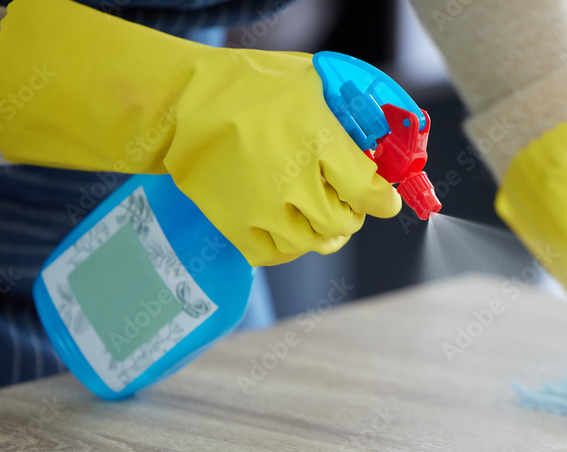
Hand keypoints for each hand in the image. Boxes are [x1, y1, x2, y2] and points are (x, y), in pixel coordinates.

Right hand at [0, 0, 399, 265]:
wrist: (181, 105)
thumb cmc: (245, 86)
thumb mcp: (310, 81)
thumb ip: (347, 110)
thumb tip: (379, 132)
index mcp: (318, 141)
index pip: (370, 191)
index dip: (384, 200)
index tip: (385, 199)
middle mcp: (295, 182)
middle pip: (344, 222)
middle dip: (354, 213)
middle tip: (348, 201)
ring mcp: (264, 210)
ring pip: (314, 243)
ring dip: (324, 232)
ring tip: (319, 215)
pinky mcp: (237, 227)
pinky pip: (275, 256)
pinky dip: (288, 246)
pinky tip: (288, 228)